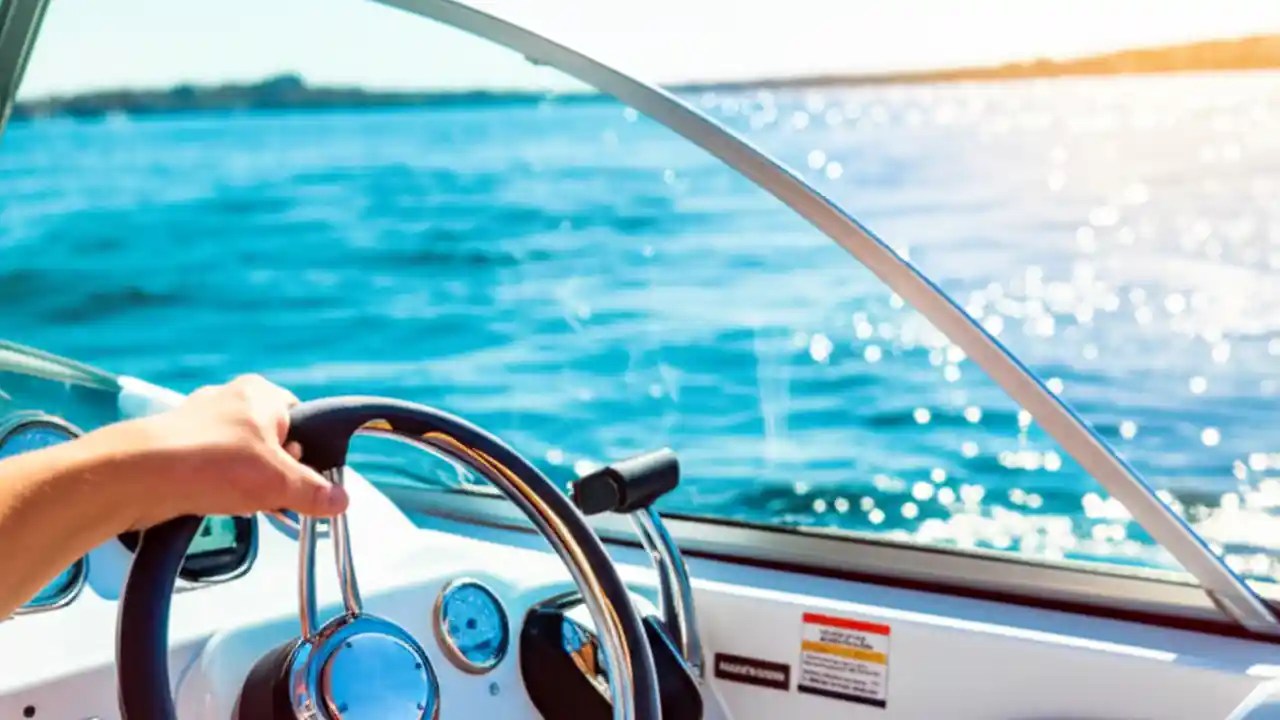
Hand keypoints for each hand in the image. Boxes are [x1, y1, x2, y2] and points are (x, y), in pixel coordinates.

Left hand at [100, 374, 348, 529]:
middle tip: (276, 496)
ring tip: (242, 504)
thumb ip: (314, 492)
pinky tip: (215, 505)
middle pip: (273, 442)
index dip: (309, 453)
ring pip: (241, 459)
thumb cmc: (209, 463)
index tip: (308, 479)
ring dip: (247, 485)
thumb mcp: (278, 483)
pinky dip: (218, 490)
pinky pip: (212, 470)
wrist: (137, 477)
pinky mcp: (177, 447)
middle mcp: (230, 401)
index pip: (302, 420)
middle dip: (277, 474)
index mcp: (260, 394)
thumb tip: (339, 501)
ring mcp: (200, 423)